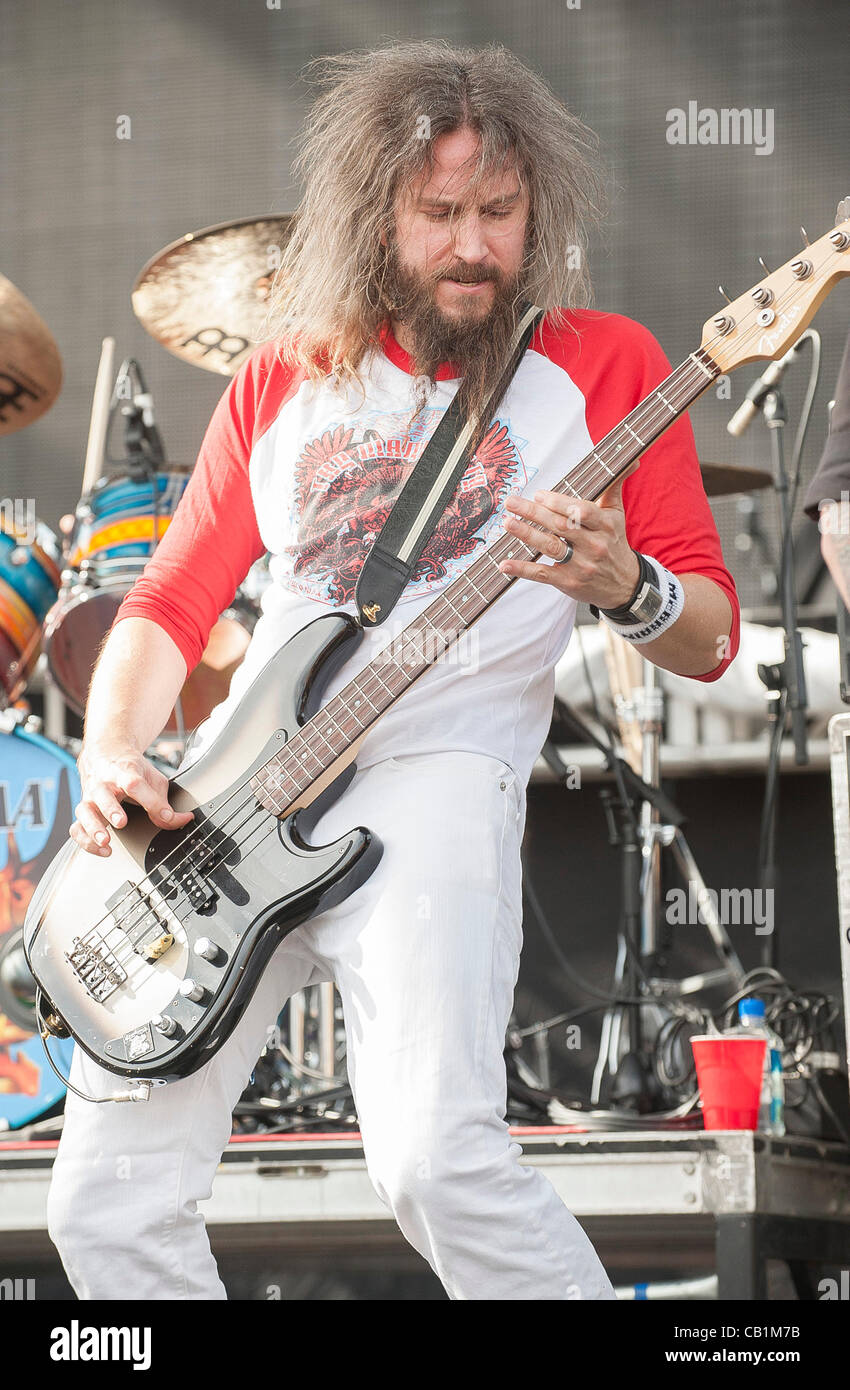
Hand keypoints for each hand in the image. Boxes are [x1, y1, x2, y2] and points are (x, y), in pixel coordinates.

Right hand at [71, 744, 193, 855]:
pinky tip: (101, 849)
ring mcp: (91, 797)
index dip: (151, 801)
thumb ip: (163, 802)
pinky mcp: (84, 810)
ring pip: (85, 812)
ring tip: (105, 841)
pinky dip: (85, 841)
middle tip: (121, 822)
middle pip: (103, 795)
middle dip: (111, 810)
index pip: (135, 784)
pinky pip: (77, 828)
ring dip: (93, 827)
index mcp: (124, 773)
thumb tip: (176, 821)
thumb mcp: (152, 779)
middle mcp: (104, 784)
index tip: (165, 815)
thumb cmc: (130, 768)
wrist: (106, 753)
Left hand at [498, 473, 640, 608]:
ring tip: (507, 523)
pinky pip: (543, 574)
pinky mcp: (568, 582)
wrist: (624, 585)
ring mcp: (581, 565)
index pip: (581, 512)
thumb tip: (631, 459)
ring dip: (526, 535)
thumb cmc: (614, 542)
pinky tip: (504, 564)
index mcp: (605, 525)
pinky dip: (522, 569)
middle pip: (560, 527)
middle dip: (534, 513)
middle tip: (511, 502)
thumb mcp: (616, 515)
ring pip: (550, 547)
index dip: (559, 503)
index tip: (539, 495)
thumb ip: (614, 486)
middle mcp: (594, 545)